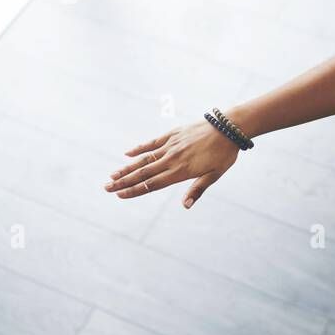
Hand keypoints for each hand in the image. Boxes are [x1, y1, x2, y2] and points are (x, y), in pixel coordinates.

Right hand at [103, 118, 240, 207]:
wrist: (228, 127)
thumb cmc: (224, 154)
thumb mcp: (214, 175)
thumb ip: (197, 190)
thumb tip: (185, 206)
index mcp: (181, 171)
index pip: (152, 184)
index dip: (134, 190)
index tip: (119, 195)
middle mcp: (171, 159)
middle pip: (143, 173)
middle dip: (123, 182)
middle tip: (106, 188)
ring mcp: (170, 145)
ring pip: (144, 159)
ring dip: (126, 167)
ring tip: (112, 174)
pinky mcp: (172, 134)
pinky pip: (152, 143)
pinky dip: (139, 148)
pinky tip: (127, 154)